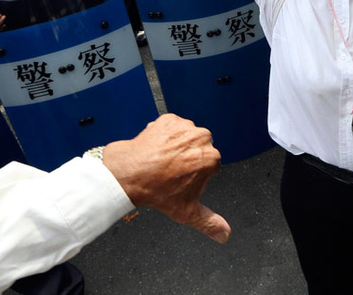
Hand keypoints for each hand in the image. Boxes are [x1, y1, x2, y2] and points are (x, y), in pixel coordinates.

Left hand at [103, 114, 229, 242]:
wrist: (128, 175)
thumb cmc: (156, 190)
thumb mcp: (187, 212)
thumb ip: (210, 223)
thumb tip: (224, 233)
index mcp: (211, 158)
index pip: (209, 164)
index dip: (195, 174)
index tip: (182, 179)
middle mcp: (201, 138)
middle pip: (199, 148)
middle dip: (189, 157)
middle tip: (171, 171)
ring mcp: (185, 126)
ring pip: (186, 137)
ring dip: (177, 145)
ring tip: (162, 161)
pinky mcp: (169, 119)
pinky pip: (171, 127)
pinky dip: (165, 136)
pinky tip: (157, 150)